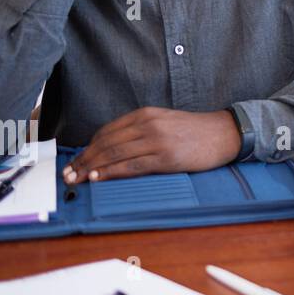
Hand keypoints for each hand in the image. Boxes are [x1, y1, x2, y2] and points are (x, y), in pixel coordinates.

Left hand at [63, 108, 241, 182]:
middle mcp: (148, 125)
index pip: (106, 132)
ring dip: (91, 168)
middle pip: (105, 144)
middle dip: (83, 160)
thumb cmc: (195, 131)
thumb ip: (140, 131)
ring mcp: (157, 141)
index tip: (75, 161)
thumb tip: (113, 149)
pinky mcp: (166, 157)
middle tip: (68, 174)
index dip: (87, 148)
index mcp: (146, 114)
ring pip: (113, 155)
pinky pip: (131, 166)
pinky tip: (98, 178)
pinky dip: (111, 173)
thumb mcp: (165, 122)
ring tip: (76, 179)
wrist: (224, 133)